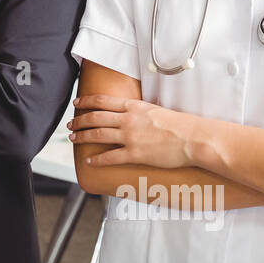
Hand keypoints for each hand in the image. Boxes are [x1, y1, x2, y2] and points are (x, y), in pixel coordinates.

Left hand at [67, 93, 199, 169]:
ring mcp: (130, 137)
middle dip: (79, 120)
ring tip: (73, 138)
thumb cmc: (181, 125)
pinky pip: (110, 157)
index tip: (77, 104)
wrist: (193, 138)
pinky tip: (89, 161)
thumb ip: (140, 111)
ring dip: (82, 136)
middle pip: (95, 117)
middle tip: (70, 124)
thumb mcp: (156, 110)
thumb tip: (131, 112)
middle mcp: (128, 120)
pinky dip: (97, 159)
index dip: (86, 102)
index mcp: (133, 107)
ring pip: (97, 134)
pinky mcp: (135, 153)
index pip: (103, 101)